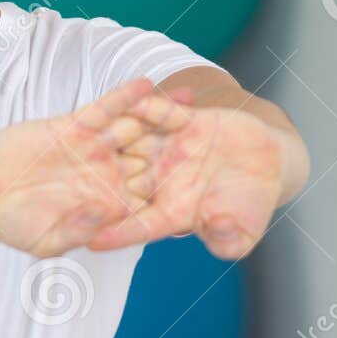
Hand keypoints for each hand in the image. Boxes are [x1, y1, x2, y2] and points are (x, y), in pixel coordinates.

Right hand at [0, 78, 199, 257]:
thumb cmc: (12, 224)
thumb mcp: (44, 240)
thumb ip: (77, 229)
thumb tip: (105, 211)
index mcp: (105, 205)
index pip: (147, 199)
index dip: (177, 193)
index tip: (210, 188)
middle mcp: (105, 175)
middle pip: (151, 159)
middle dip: (182, 149)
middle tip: (219, 137)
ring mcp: (91, 150)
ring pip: (134, 130)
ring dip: (161, 115)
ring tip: (194, 101)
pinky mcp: (74, 128)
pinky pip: (104, 110)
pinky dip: (123, 98)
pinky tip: (147, 84)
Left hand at [85, 98, 303, 260]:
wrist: (271, 165)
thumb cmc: (252, 206)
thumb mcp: (243, 233)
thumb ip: (227, 240)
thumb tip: (217, 231)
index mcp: (170, 212)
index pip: (137, 225)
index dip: (116, 233)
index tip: (91, 241)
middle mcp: (162, 181)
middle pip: (123, 183)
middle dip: (96, 184)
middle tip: (66, 187)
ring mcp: (170, 150)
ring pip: (134, 143)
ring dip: (114, 138)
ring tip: (87, 133)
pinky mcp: (184, 123)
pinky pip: (161, 113)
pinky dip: (148, 104)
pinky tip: (131, 96)